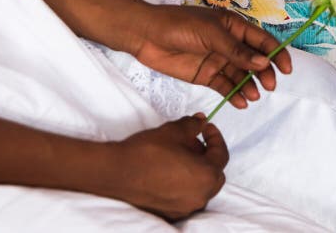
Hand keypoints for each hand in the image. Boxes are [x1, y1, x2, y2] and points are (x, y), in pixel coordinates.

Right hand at [101, 116, 227, 218]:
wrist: (115, 172)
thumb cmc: (146, 152)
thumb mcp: (174, 131)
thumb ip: (193, 125)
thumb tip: (201, 121)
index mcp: (206, 176)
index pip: (221, 154)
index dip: (214, 137)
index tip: (206, 127)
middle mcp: (199, 196)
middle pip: (214, 173)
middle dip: (206, 155)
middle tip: (193, 140)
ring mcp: (185, 207)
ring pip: (200, 186)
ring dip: (196, 169)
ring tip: (179, 153)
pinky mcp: (170, 213)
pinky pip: (186, 196)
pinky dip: (184, 183)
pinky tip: (170, 169)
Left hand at [126, 4, 291, 108]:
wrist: (147, 36)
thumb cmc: (180, 26)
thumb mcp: (211, 35)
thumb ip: (237, 51)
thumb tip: (264, 62)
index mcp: (234, 27)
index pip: (262, 41)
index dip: (277, 53)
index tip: (286, 69)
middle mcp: (230, 44)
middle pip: (255, 61)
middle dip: (265, 73)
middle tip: (270, 86)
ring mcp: (219, 60)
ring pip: (242, 76)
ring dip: (250, 86)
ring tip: (253, 97)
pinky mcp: (206, 75)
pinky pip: (226, 86)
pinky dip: (235, 94)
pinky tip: (240, 102)